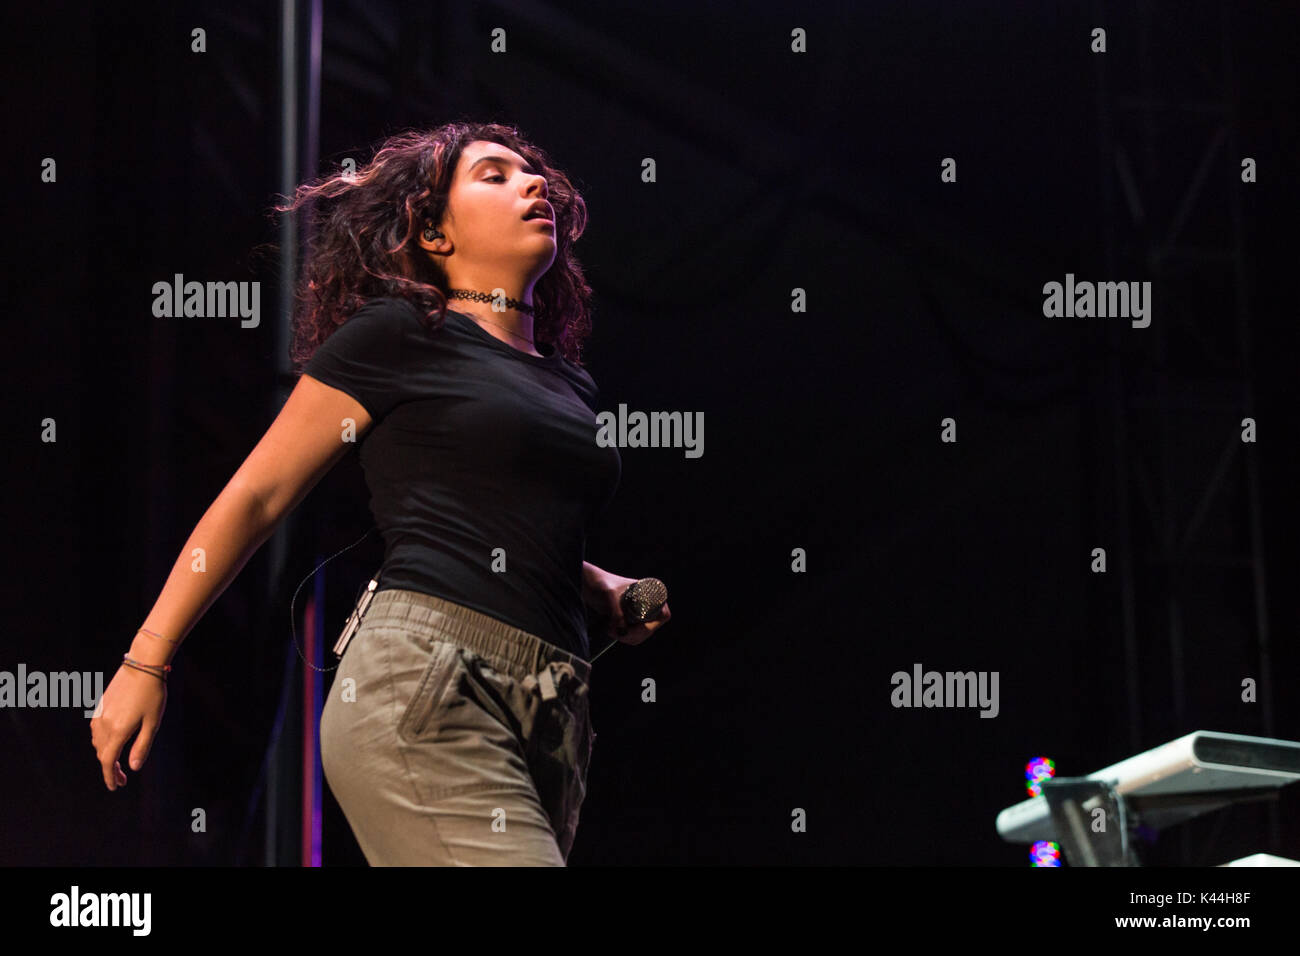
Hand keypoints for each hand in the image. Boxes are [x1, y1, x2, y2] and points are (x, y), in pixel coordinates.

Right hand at [90, 664, 166, 790]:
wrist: (143, 666)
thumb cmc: (153, 694)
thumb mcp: (152, 723)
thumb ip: (142, 746)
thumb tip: (133, 768)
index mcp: (118, 730)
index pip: (108, 761)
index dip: (110, 777)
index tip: (115, 788)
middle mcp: (104, 724)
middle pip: (102, 754)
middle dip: (110, 769)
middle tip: (122, 779)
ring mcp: (100, 714)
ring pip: (97, 743)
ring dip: (105, 755)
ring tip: (118, 763)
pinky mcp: (100, 706)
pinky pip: (96, 730)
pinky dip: (102, 742)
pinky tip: (113, 742)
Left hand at [583, 568, 670, 646]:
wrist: (586, 583)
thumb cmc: (600, 583)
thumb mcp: (610, 595)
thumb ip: (617, 612)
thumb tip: (623, 631)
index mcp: (650, 593)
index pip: (662, 615)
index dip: (652, 626)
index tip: (632, 629)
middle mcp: (647, 602)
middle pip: (651, 628)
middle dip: (635, 635)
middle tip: (617, 632)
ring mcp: (637, 611)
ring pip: (642, 634)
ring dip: (628, 637)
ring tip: (611, 630)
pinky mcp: (626, 618)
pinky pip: (632, 634)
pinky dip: (624, 637)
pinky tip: (611, 631)